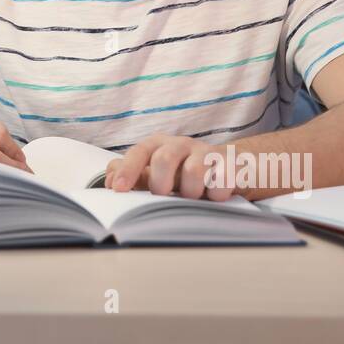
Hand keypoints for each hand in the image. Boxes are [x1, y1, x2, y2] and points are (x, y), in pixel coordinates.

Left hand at [104, 135, 235, 200]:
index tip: (118, 190)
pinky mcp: (231, 164)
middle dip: (160, 183)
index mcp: (160, 146)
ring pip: (194, 169)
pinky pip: (223, 179)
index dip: (127, 170)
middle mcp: (182, 145)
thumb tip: (110, 180)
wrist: (233, 167)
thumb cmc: (186, 173)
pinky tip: (216, 197)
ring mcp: (207, 152)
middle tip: (163, 196)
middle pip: (164, 158)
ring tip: (194, 198)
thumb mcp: (158, 174)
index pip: (139, 152)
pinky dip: (217, 193)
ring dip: (191, 191)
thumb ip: (134, 175)